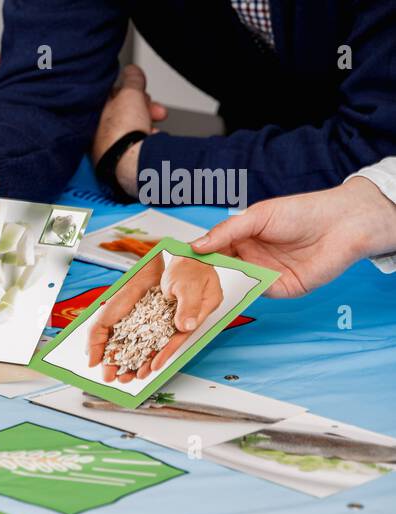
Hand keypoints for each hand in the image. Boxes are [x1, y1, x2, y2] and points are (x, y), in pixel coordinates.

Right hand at [87, 255, 162, 382]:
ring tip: (137, 376)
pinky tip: (150, 366)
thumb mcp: (102, 318)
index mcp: (113, 335)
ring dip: (139, 369)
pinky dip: (154, 359)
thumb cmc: (123, 296)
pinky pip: (157, 349)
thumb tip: (90, 362)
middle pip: (126, 360)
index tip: (109, 377)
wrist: (147, 279)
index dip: (109, 368)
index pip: (110, 356)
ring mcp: (145, 335)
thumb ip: (93, 340)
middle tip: (124, 379)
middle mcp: (129, 337)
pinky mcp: (161, 332)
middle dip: (124, 372)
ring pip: (142, 358)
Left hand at [91, 65, 167, 196]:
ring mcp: (106, 151)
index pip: (112, 97)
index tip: (143, 92)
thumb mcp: (130, 94)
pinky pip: (137, 146)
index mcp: (91, 117)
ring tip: (155, 127)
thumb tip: (131, 70)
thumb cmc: (123, 132)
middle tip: (157, 110)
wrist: (131, 163)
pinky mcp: (120, 163)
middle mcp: (95, 135)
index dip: (131, 92)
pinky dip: (147, 141)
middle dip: (146, 108)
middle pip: (124, 114)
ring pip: (132, 130)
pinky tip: (153, 141)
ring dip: (149, 124)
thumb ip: (132, 79)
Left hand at [154, 255, 222, 369]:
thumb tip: (186, 327)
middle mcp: (198, 310)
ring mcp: (188, 309)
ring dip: (157, 348)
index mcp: (207, 305)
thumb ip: (189, 305)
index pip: (186, 332)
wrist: (188, 252)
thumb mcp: (188, 283)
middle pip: (178, 336)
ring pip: (170, 332)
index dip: (170, 349)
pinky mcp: (177, 307)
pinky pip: (165, 324)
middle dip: (161, 354)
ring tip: (142, 365)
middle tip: (145, 370)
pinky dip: (155, 335)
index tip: (156, 363)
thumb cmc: (190, 262)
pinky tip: (145, 345)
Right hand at [193, 177, 395, 296]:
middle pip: (218, 272)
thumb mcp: (258, 216)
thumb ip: (226, 232)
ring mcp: (263, 275)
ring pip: (232, 286)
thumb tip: (195, 246)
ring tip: (192, 295)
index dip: (193, 258)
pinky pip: (254, 294)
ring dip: (214, 291)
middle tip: (177, 286)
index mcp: (241, 239)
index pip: (210, 252)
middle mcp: (249, 259)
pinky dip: (238, 296)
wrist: (343, 224)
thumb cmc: (302, 212)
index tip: (174, 264)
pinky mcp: (279, 289)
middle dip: (200, 279)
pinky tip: (222, 296)